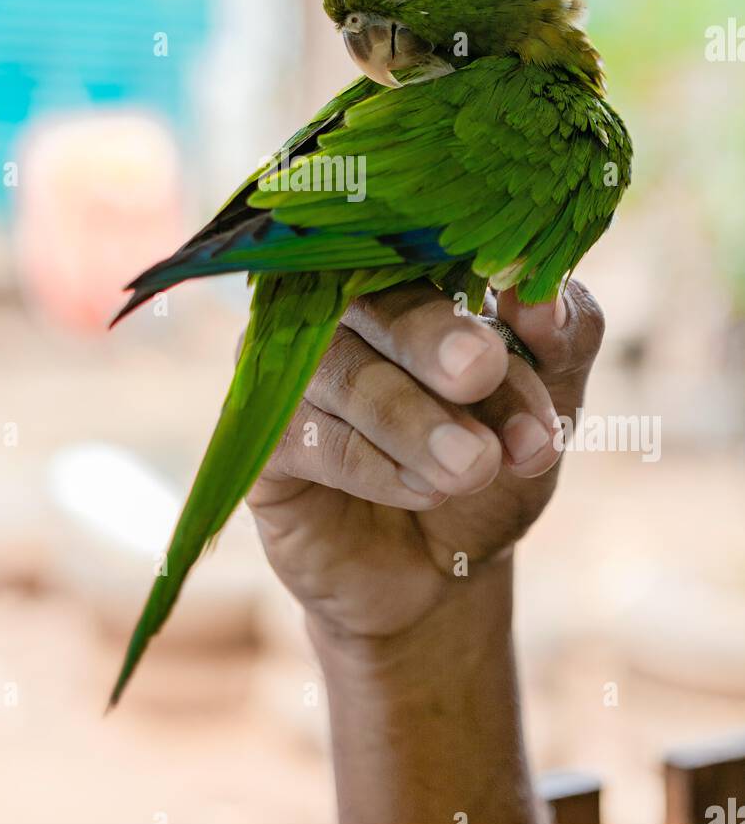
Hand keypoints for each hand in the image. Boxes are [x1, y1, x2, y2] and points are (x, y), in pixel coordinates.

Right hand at [247, 278, 603, 639]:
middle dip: (434, 338)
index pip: (434, 251)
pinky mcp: (264, 438)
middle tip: (481, 372)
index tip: (535, 327)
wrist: (441, 573)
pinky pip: (310, 437)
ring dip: (414, 420)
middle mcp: (341, 308)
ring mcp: (293, 370)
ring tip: (475, 466)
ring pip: (344, 373)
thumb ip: (559, 339)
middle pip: (375, 298)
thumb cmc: (492, 463)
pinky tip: (425, 492)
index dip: (479, 279)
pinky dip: (375, 465)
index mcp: (412, 276)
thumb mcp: (548, 403)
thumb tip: (542, 291)